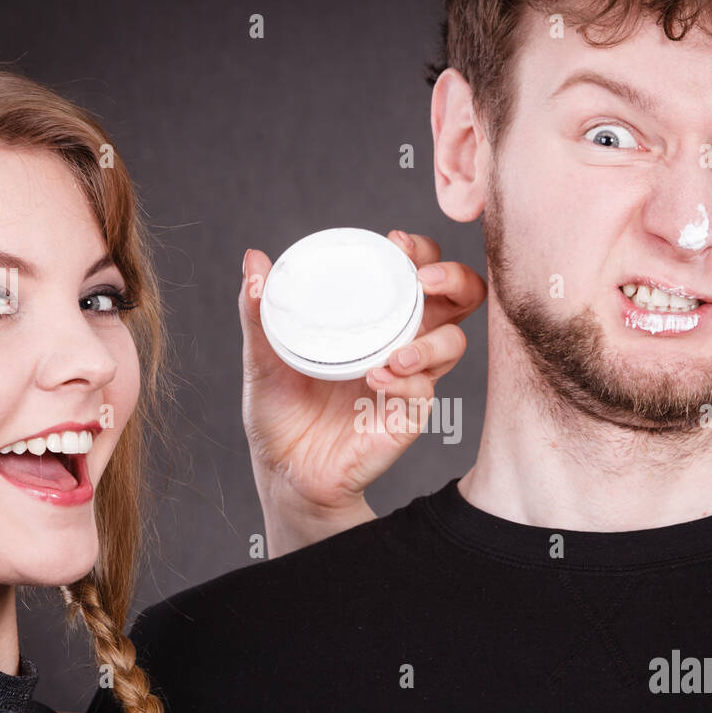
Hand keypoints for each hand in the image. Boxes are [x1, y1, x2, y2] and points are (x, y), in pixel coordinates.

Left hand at [239, 231, 485, 523]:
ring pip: (454, 344)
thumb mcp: (262, 355)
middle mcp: (402, 343)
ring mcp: (410, 380)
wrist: (283, 470)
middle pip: (458, 299)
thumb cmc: (280, 410)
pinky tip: (376, 381)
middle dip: (454, 279)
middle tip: (422, 279)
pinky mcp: (408, 415)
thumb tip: (253, 260)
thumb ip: (259, 310)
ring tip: (394, 354)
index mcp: (375, 319)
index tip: (396, 242)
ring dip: (430, 341)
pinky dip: (405, 382)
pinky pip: (424, 391)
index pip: (416, 273)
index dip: (421, 251)